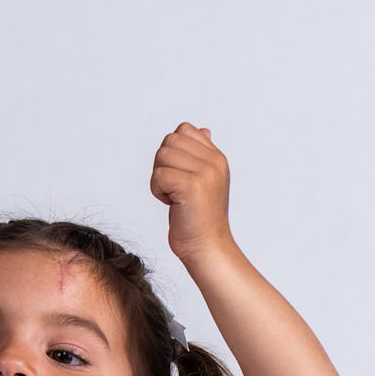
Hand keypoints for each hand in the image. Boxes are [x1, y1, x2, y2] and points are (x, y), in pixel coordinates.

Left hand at [151, 123, 233, 261]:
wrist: (206, 245)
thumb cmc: (199, 217)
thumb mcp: (204, 180)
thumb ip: (200, 155)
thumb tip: (202, 130)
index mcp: (217, 158)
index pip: (184, 130)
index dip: (172, 151)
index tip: (179, 175)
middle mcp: (214, 162)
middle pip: (169, 141)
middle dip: (162, 164)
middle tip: (172, 186)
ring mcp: (205, 172)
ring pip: (162, 156)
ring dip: (159, 178)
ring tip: (173, 195)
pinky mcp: (192, 186)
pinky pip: (158, 175)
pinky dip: (157, 190)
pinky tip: (170, 203)